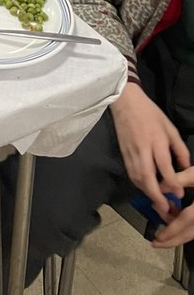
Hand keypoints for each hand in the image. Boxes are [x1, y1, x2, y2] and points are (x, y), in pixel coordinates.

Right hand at [111, 83, 188, 216]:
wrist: (125, 102)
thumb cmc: (150, 113)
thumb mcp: (170, 127)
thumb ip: (179, 148)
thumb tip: (186, 167)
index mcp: (155, 140)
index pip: (163, 165)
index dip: (171, 182)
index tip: (178, 194)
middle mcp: (142, 149)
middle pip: (146, 176)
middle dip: (155, 195)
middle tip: (165, 208)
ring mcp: (130, 152)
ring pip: (137, 177)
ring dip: (147, 192)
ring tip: (158, 202)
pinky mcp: (123, 153)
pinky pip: (131, 173)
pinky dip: (139, 184)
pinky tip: (147, 189)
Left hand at [154, 167, 193, 248]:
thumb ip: (178, 180)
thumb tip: (159, 187)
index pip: (184, 222)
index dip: (170, 231)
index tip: (158, 237)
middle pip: (189, 234)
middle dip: (172, 241)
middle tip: (157, 243)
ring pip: (193, 233)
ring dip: (178, 234)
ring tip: (163, 230)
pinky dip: (185, 228)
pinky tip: (176, 219)